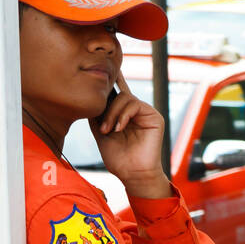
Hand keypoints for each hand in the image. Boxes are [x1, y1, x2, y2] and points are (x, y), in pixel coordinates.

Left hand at [90, 68, 168, 194]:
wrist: (133, 175)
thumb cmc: (119, 160)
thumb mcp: (101, 135)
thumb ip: (97, 116)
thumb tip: (90, 98)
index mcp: (124, 115)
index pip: (116, 94)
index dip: (111, 81)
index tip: (104, 68)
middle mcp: (135, 112)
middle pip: (117, 95)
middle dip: (106, 110)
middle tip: (102, 129)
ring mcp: (145, 113)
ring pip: (125, 98)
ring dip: (113, 114)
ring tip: (109, 130)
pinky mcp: (154, 117)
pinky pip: (135, 104)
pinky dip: (124, 115)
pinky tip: (119, 128)